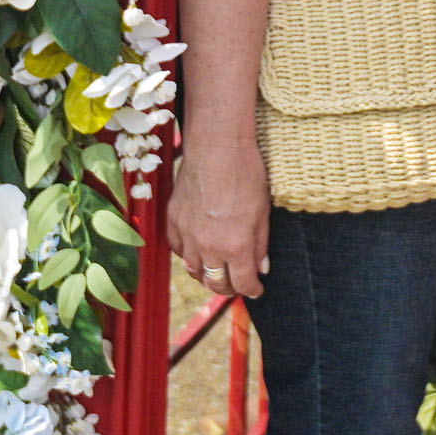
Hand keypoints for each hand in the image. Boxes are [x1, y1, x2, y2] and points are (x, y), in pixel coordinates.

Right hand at [166, 129, 271, 300]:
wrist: (216, 144)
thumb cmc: (245, 172)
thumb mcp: (263, 210)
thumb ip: (260, 244)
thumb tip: (261, 268)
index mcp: (235, 245)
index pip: (242, 284)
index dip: (251, 290)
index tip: (256, 288)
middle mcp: (208, 245)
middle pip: (215, 283)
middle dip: (228, 287)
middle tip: (237, 283)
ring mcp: (186, 233)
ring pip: (193, 270)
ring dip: (206, 274)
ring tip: (217, 270)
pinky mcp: (172, 219)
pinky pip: (177, 249)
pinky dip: (187, 255)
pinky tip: (197, 250)